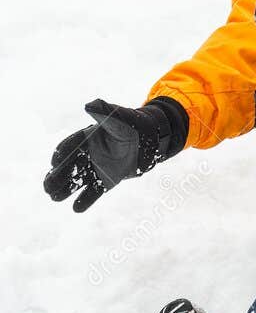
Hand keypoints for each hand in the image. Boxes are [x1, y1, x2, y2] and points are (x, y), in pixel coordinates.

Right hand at [44, 97, 187, 212]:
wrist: (150, 141)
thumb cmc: (133, 126)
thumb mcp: (119, 119)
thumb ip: (105, 114)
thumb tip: (90, 105)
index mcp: (87, 138)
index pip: (70, 146)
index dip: (62, 154)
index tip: (55, 161)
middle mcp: (88, 154)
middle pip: (68, 166)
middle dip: (57, 176)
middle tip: (48, 186)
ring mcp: (96, 168)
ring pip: (77, 181)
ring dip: (65, 189)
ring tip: (54, 197)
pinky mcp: (106, 181)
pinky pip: (93, 192)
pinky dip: (85, 200)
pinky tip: (76, 208)